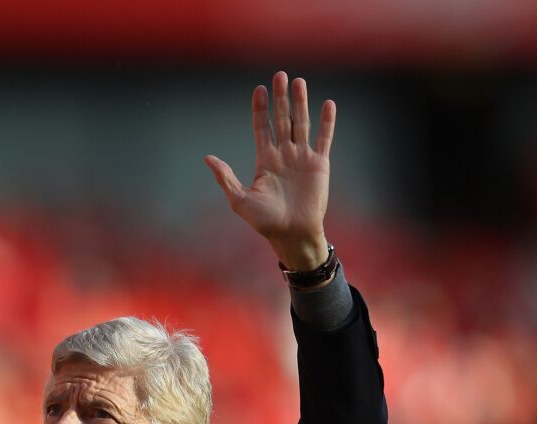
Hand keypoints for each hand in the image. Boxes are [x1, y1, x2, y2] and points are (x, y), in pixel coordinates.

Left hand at [205, 73, 334, 270]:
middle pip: (282, 119)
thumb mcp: (240, 200)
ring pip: (301, 123)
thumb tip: (208, 158)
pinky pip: (324, 138)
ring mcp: (302, 158)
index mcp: (265, 160)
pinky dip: (327, 122)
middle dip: (280, 98)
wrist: (292, 234)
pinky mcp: (319, 164)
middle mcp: (284, 155)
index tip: (259, 89)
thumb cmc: (265, 221)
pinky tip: (328, 104)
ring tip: (299, 81)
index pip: (262, 127)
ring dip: (301, 103)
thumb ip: (226, 178)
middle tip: (279, 75)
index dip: (260, 108)